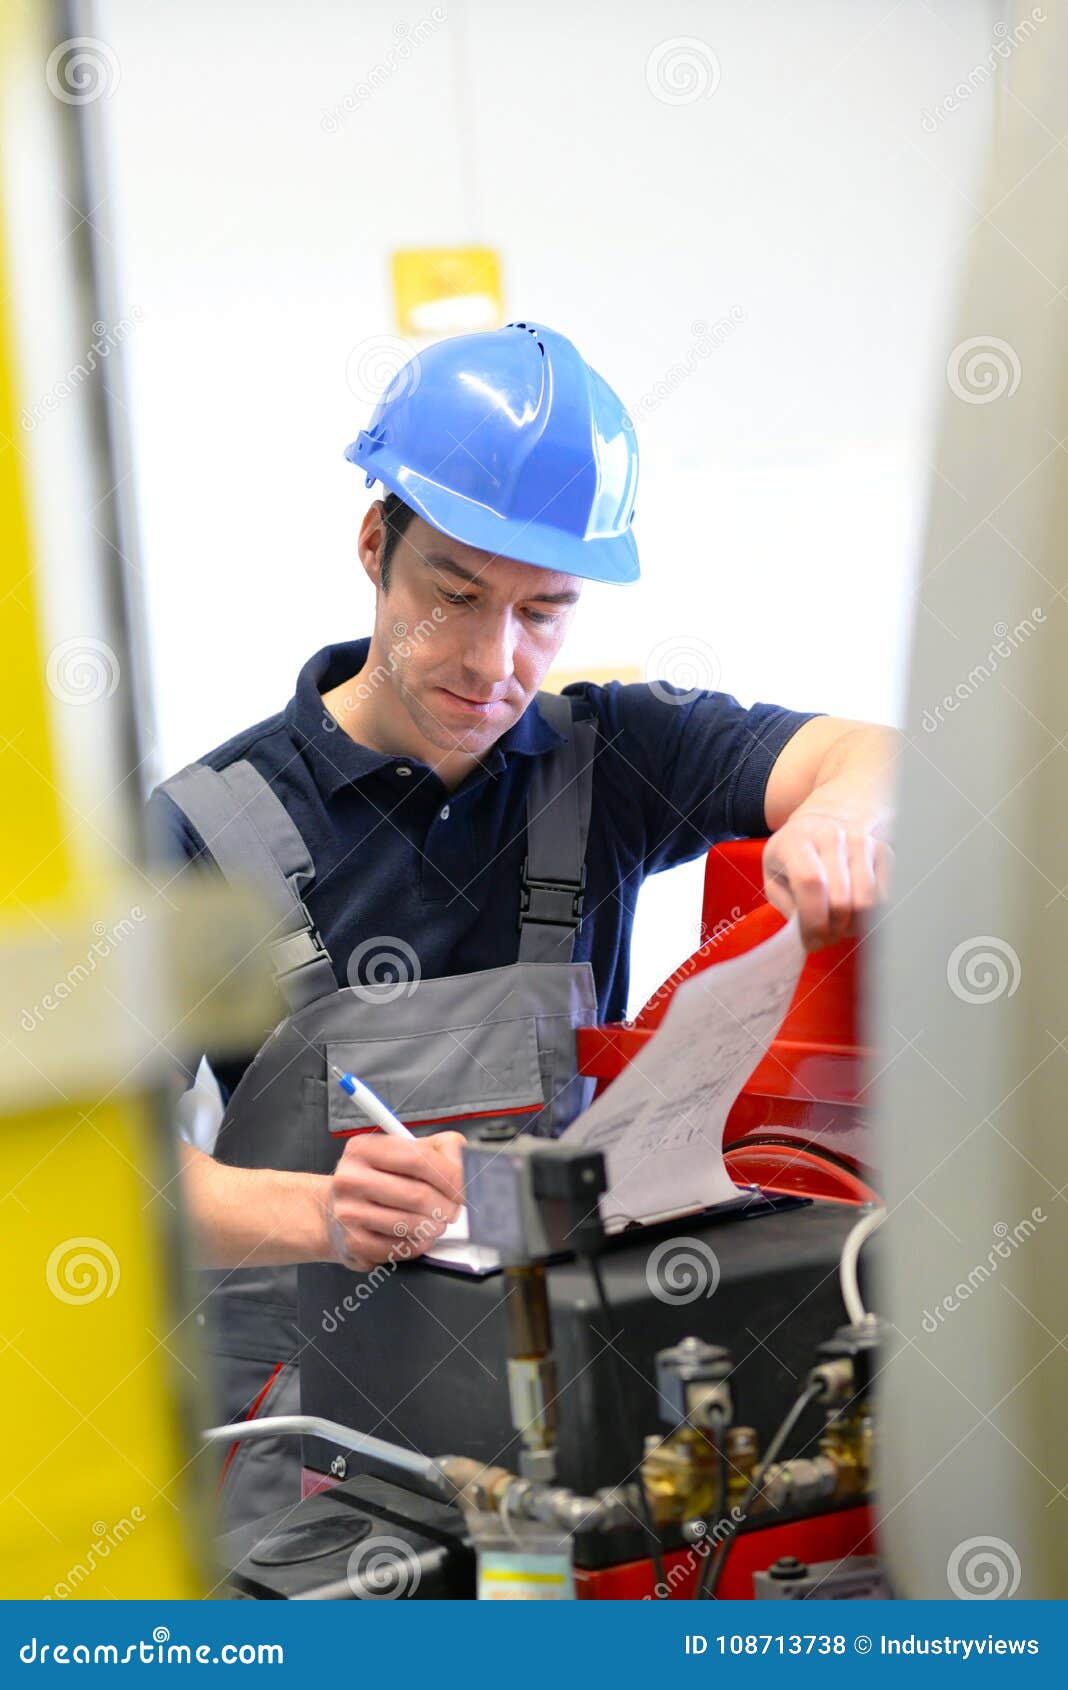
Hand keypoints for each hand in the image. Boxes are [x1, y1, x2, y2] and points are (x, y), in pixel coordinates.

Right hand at [326, 1130, 465, 1270]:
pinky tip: (419, 1235)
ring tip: (436, 1222)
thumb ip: (440, 1149)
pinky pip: (400, 1248)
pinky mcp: (353, 1243)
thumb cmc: (380, 1177)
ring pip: (411, 1224)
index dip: (450, 1176)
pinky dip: (419, 1244)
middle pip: (417, 1195)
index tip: (463, 1189)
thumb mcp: (407, 1150)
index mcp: (364, 1148)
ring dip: (434, 1226)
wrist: (335, 1209)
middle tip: (453, 1210)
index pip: (418, 1159)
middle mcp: (350, 1179)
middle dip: (446, 1207)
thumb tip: (465, 1166)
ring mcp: (348, 1212)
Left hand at [762, 808, 891, 950]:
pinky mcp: (883, 850)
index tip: (811, 941)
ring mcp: (861, 841)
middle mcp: (831, 836)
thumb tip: (808, 931)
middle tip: (824, 937)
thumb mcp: (773, 876)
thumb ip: (786, 905)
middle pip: (841, 899)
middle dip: (832, 930)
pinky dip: (871, 915)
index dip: (813, 920)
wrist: (824, 820)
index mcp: (796, 841)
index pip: (811, 883)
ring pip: (867, 901)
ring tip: (838, 926)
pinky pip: (884, 896)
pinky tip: (854, 913)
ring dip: (853, 926)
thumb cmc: (794, 855)